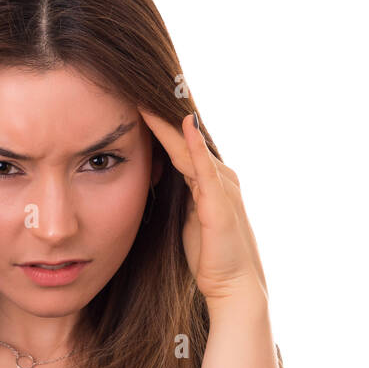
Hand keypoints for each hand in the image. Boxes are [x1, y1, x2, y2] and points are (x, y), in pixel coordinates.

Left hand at [137, 108, 267, 310]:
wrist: (233, 287)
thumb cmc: (210, 258)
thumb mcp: (186, 221)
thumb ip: (178, 198)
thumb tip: (158, 181)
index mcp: (209, 180)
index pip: (179, 144)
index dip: (157, 122)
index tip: (135, 97)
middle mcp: (219, 176)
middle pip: (184, 137)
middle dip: (161, 111)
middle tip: (138, 80)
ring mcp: (221, 187)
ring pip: (191, 146)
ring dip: (170, 121)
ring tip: (149, 94)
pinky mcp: (220, 203)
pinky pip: (204, 169)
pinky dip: (196, 146)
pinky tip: (186, 125)